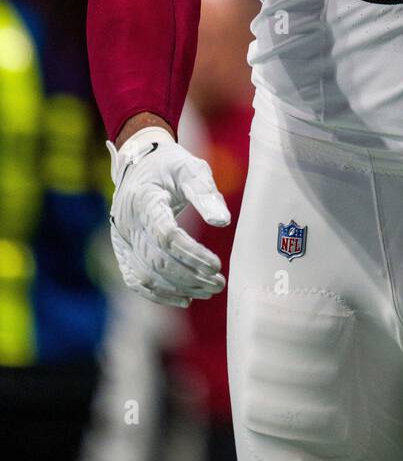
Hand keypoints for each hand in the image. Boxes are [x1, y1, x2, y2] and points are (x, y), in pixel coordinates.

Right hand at [107, 126, 230, 306]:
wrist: (139, 163)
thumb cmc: (170, 165)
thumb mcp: (191, 169)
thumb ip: (206, 193)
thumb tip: (222, 222)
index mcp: (144, 199)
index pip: (166, 235)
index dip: (191, 253)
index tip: (216, 265)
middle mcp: (128, 222)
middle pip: (157, 259)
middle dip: (190, 276)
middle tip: (219, 283)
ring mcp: (122, 238)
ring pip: (147, 274)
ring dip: (179, 287)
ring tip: (209, 290)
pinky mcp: (122, 249)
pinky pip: (135, 279)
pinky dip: (158, 293)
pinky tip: (184, 298)